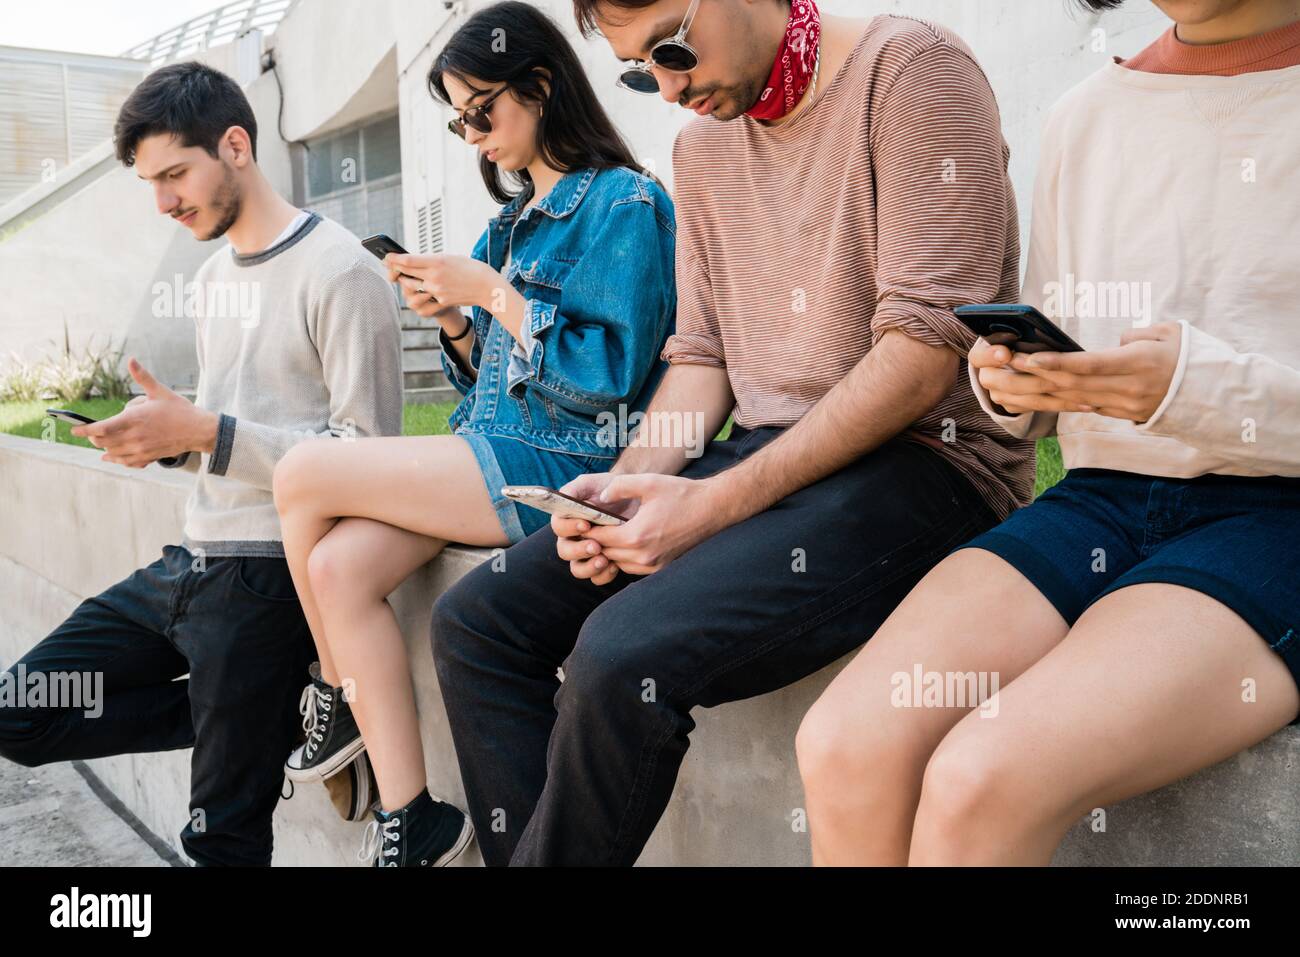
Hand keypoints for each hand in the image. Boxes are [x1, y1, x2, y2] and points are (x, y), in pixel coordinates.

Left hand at [70, 358, 217, 467]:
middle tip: (90, 432)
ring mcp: (142, 449)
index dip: (85, 430)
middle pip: (103, 442)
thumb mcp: (160, 391)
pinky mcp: (149, 457)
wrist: (199, 430)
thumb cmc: (180, 410)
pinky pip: (126, 462)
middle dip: (93, 438)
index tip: (75, 429)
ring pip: (112, 453)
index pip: (101, 428)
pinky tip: (110, 457)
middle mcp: (135, 436)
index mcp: (135, 418)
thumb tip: (131, 360)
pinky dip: (116, 460)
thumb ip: (142, 377)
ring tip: (100, 442)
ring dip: (103, 448)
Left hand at [385, 252, 498, 314]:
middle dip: (396, 270)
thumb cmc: (471, 268)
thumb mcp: (450, 257)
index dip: (393, 258)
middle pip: (406, 274)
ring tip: (405, 278)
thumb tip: (415, 262)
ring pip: (412, 288)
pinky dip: (419, 297)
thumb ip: (432, 260)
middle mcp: (435, 277)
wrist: (487, 286)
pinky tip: (418, 293)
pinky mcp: (442, 302)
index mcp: (437, 261)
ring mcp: (437, 291)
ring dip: (406, 283)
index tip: (386, 256)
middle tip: (390, 266)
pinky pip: (423, 302)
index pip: (408, 260)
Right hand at [551, 473, 631, 585]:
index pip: (558, 526)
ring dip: (589, 567)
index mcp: (567, 518)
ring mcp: (586, 554)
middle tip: (596, 546)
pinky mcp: (602, 564)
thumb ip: (576, 488)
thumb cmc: (608, 488)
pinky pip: (597, 578)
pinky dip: (604, 575)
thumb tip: (566, 498)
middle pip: (564, 551)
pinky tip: (615, 565)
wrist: (632, 498)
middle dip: (579, 550)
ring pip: (578, 569)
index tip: (586, 524)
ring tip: (604, 559)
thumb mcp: (592, 483)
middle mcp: (572, 538)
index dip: (569, 527)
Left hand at [579, 473, 725, 576]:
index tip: (583, 519)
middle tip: (590, 526)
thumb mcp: (648, 482)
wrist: (712, 508)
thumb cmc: (681, 494)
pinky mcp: (662, 567)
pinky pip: (633, 568)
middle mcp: (644, 556)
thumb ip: (620, 486)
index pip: (599, 538)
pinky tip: (626, 542)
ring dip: (610, 550)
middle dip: (596, 540)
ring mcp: (654, 564)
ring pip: (618, 563)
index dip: (588, 528)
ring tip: (607, 533)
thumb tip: (600, 497)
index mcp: (637, 535)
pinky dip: (625, 558)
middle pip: (606, 553)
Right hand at [971, 337, 1091, 415]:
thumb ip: (1020, 333)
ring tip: (1087, 396)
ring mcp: (1000, 395)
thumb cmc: (1020, 340)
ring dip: (1057, 398)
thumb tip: (1030, 325)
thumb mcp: (1016, 334)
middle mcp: (987, 377)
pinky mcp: (1014, 407)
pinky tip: (1086, 404)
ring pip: (1027, 399)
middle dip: (1034, 380)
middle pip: (1005, 384)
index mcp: (982, 355)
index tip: (1006, 353)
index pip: (978, 357)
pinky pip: (1039, 409)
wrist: (1013, 363)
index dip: (991, 356)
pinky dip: (1063, 406)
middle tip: (1057, 380)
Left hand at [1008, 322, 1181, 422]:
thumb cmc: (1190, 356)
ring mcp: (1119, 406)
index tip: (1029, 358)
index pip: (1091, 365)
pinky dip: (1047, 404)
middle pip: (1070, 386)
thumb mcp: (1169, 334)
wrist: (1212, 398)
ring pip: (1067, 401)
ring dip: (1029, 396)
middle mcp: (1125, 390)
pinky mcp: (1115, 414)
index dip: (1058, 364)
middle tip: (998, 368)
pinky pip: (1076, 408)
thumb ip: (1137, 335)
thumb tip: (1114, 343)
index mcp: (1138, 364)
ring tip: (997, 388)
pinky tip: (1022, 399)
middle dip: (1030, 378)